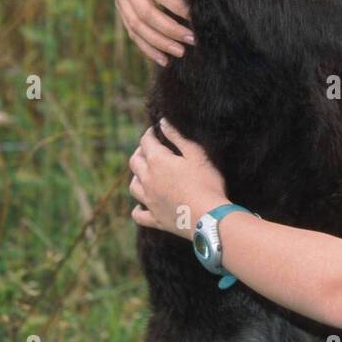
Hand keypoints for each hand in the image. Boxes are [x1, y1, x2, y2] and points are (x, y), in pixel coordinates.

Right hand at [112, 0, 193, 65]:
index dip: (175, 5)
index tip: (194, 15)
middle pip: (145, 13)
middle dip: (170, 29)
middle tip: (193, 39)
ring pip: (137, 27)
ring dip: (160, 43)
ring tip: (182, 52)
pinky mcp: (122, 9)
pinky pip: (132, 33)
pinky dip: (147, 48)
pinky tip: (164, 60)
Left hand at [128, 118, 229, 238]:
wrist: (208, 216)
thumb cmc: (207, 183)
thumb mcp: (196, 154)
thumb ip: (178, 137)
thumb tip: (162, 123)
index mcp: (158, 161)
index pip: (146, 142)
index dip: (149, 133)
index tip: (155, 130)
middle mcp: (148, 180)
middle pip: (134, 161)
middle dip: (140, 151)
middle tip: (148, 149)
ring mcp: (149, 201)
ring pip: (133, 186)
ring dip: (136, 177)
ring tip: (144, 174)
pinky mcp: (155, 218)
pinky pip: (139, 214)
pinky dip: (138, 209)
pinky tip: (140, 206)